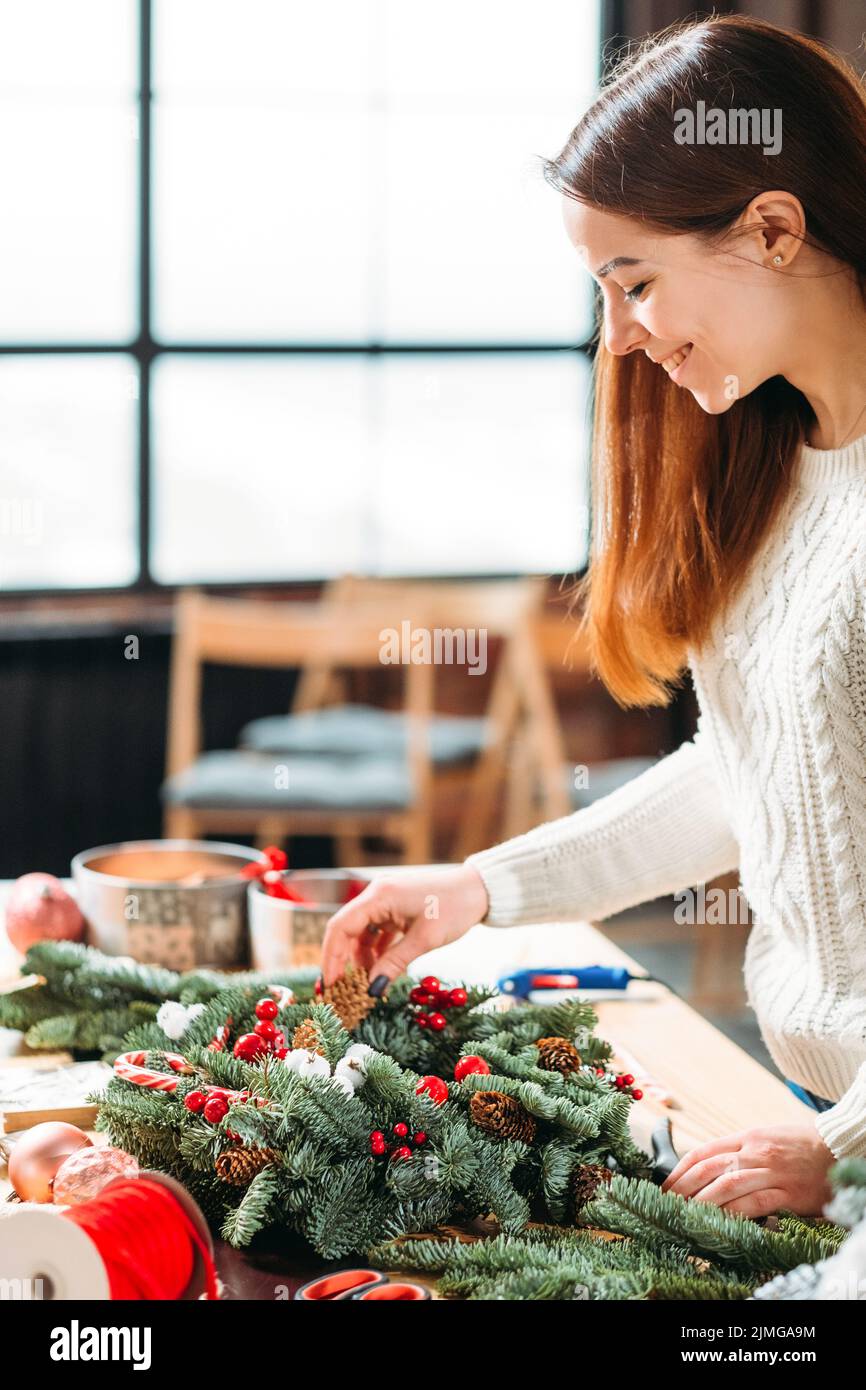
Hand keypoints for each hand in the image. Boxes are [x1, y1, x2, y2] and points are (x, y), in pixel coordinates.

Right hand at [320, 865, 489, 991]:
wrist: (479, 889)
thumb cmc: (455, 908)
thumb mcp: (425, 939)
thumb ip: (394, 963)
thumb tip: (371, 989)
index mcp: (379, 896)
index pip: (340, 926)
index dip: (331, 956)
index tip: (330, 983)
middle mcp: (376, 895)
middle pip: (346, 929)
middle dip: (342, 960)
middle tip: (341, 990)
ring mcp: (385, 902)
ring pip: (361, 933)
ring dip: (361, 958)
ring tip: (365, 984)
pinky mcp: (395, 909)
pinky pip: (376, 932)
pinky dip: (375, 952)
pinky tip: (379, 970)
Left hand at [660, 1124, 836, 1216]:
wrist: (837, 1147)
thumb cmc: (800, 1144)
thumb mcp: (765, 1137)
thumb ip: (739, 1149)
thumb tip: (709, 1167)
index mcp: (747, 1137)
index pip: (703, 1152)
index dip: (680, 1170)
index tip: (665, 1186)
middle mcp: (755, 1152)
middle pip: (709, 1169)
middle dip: (683, 1188)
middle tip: (667, 1205)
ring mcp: (771, 1172)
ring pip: (727, 1186)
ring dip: (702, 1202)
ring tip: (685, 1216)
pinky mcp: (788, 1194)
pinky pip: (755, 1204)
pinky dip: (734, 1213)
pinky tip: (720, 1222)